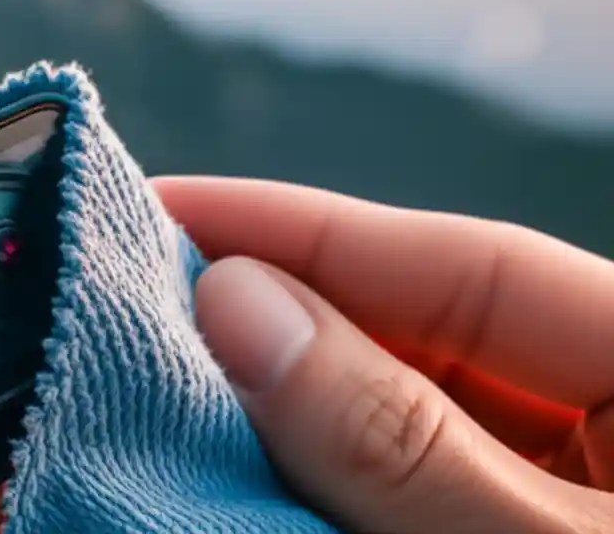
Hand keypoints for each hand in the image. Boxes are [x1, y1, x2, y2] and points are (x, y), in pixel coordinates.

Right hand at [154, 177, 613, 532]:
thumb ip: (395, 436)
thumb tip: (234, 299)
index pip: (476, 267)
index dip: (310, 228)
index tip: (168, 205)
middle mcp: (613, 432)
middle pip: (424, 342)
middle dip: (282, 322)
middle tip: (141, 300)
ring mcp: (554, 507)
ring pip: (394, 427)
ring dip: (280, 415)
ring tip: (162, 386)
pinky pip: (392, 501)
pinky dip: (309, 485)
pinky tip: (227, 466)